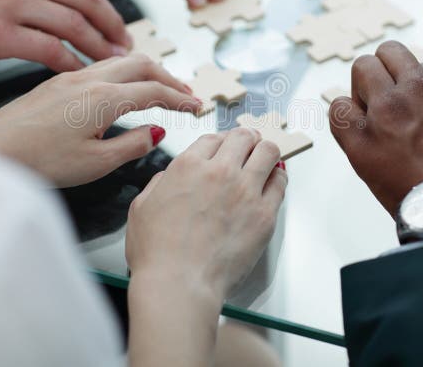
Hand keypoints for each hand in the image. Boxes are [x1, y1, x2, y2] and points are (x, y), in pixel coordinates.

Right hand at [0, 0, 131, 70]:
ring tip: (111, 61)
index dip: (101, 7)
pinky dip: (72, 61)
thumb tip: (50, 5)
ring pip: (73, 23)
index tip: (114, 24)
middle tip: (125, 44)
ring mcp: (9, 3)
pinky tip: (80, 73)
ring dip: (98, 45)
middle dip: (112, 23)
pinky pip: (50, 48)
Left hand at [0, 54, 200, 187]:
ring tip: (161, 88)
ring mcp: (72, 77)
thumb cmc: (39, 161)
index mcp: (104, 98)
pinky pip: (101, 67)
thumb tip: (155, 132)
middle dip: (169, 77)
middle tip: (186, 94)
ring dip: (147, 71)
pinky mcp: (58, 82)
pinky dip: (124, 73)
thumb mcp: (96, 164)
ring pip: (121, 61)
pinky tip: (124, 89)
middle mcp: (89, 80)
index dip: (180, 98)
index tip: (197, 107)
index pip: (155, 91)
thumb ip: (133, 145)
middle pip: (142, 63)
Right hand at [126, 129, 286, 299]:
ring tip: (264, 161)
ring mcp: (245, 191)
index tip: (224, 148)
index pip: (213, 137)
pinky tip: (273, 182)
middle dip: (246, 140)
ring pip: (268, 151)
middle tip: (247, 149)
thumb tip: (170, 177)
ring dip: (266, 153)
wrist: (179, 285)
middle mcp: (220, 171)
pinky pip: (281, 182)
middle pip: (244, 137)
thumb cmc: (157, 254)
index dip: (220, 142)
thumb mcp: (141, 208)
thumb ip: (160, 183)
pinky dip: (278, 177)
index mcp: (188, 166)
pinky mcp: (265, 214)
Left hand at [329, 41, 422, 215]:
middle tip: (386, 98)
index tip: (417, 107)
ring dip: (363, 88)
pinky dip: (343, 117)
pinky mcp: (361, 139)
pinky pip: (338, 109)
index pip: (422, 66)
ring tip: (371, 113)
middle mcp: (420, 88)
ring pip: (362, 69)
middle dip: (385, 72)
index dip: (415, 87)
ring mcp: (388, 111)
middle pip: (388, 53)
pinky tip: (355, 131)